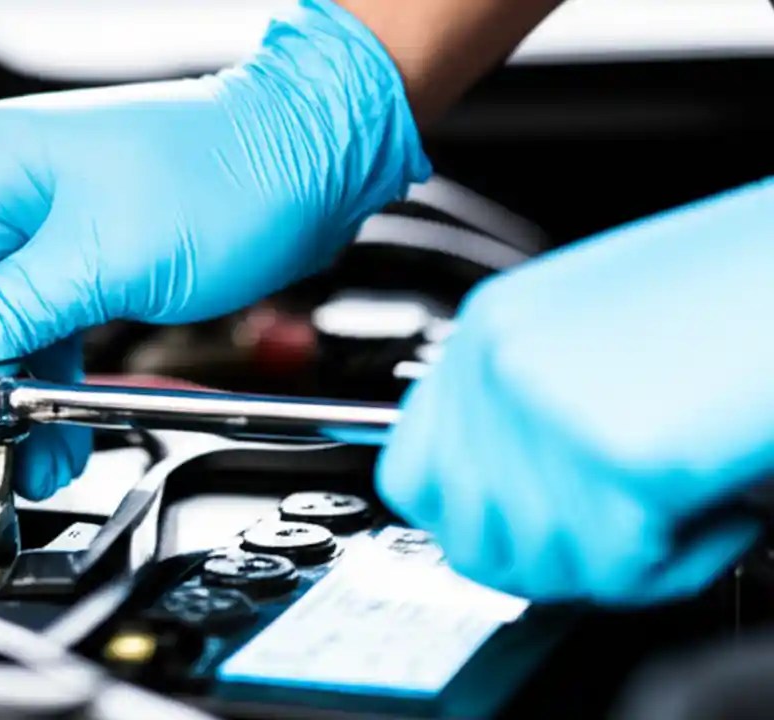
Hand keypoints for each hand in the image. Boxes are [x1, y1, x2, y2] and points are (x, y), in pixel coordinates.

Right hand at [0, 0, 428, 496]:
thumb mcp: (101, 260)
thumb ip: (3, 313)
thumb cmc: (228, 176)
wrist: (315, 160)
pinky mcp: (89, 260)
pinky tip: (57, 433)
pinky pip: (46, 331)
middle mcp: (12, 197)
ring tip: (26, 464)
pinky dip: (49, 384)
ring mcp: (51, 230)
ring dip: (8, 403)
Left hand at [374, 177, 773, 603]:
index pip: (409, 478)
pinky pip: (626, 572)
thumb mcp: (603, 342)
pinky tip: (729, 504)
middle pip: (468, 543)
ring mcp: (543, 405)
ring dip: (632, 563)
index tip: (531, 534)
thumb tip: (512, 505)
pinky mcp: (614, 451)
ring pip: (545, 568)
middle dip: (554, 566)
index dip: (471, 527)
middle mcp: (497, 363)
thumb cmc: (746, 301)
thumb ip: (539, 413)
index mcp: (491, 329)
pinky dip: (692, 559)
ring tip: (695, 502)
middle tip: (629, 537)